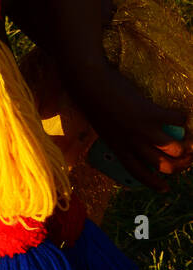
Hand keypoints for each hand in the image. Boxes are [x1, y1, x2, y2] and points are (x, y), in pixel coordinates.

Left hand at [73, 62, 189, 190]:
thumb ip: (118, 136)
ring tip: (188, 139)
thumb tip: (133, 139)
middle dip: (180, 165)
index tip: (165, 188)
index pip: (137, 173)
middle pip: (162, 165)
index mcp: (116, 148)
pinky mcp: (150, 113)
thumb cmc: (92, 100)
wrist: (87, 81)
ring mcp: (141, 129)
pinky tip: (180, 114)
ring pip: (174, 149)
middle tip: (187, 157)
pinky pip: (177, 120)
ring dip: (185, 145)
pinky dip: (183, 117)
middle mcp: (130, 143)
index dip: (153, 182)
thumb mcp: (102, 126)